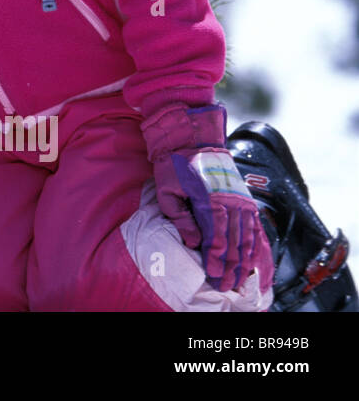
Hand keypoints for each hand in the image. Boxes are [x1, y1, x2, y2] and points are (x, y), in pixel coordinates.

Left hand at [146, 104, 272, 292]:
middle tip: (226, 287)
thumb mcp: (167, 190)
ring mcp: (241, 199)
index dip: (216, 260)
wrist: (193, 137)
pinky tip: (257, 261)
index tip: (214, 276)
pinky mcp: (245, 198)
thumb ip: (180, 218)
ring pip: (248, 236)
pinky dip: (258, 245)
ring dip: (245, 261)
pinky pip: (255, 226)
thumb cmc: (174, 163)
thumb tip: (194, 243)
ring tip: (241, 281)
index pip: (216, 237)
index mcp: (210, 199)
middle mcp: (231, 200)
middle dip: (231, 267)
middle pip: (235, 241)